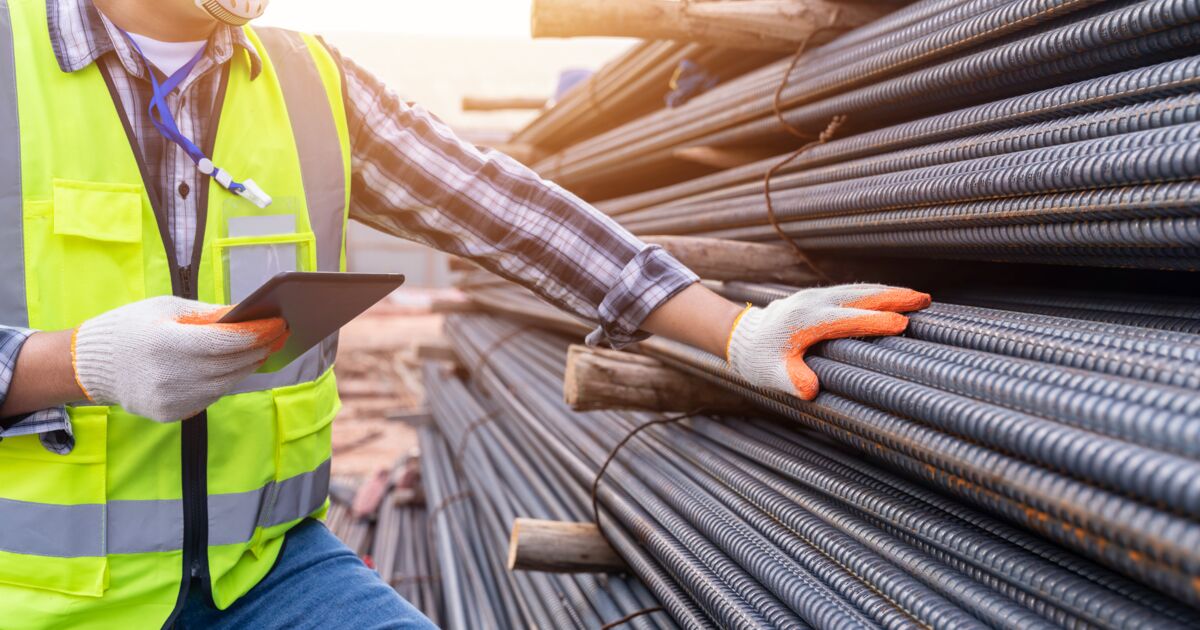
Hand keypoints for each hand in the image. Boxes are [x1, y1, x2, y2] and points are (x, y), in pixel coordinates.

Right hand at [72, 296, 287, 421]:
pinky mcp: (171, 413)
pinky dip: (226, 380)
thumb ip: (208, 314)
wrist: (90, 366)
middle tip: (281, 334)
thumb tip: (248, 314)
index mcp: (167, 342)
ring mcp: (171, 398)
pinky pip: (211, 396)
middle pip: (233, 363)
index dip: (257, 332)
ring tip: (264, 349)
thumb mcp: (166, 308)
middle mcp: (171, 374)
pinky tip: (238, 366)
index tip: (280, 322)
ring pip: (227, 383)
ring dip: (249, 365)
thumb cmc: (132, 328)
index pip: (226, 341)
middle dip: (261, 347)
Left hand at [726, 284, 930, 399]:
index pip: (846, 319)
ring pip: (859, 290)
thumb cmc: (759, 358)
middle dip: (893, 298)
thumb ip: (791, 380)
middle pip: (859, 297)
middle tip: (925, 300)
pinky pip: (851, 291)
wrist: (741, 335)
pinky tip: (894, 296)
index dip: (874, 322)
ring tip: (919, 297)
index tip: (902, 324)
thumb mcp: (771, 374)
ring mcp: (816, 296)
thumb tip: (811, 390)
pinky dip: (875, 292)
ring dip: (889, 292)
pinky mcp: (818, 297)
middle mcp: (813, 302)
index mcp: (806, 321)